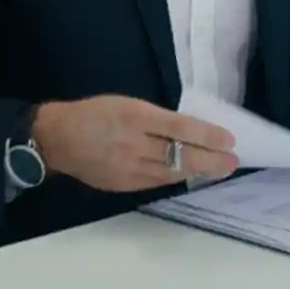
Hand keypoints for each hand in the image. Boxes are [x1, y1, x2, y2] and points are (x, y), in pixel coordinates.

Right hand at [31, 95, 238, 191]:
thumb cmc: (93, 113)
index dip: (207, 135)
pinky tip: (189, 175)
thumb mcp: (125, 103)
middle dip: (211, 159)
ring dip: (198, 171)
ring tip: (219, 169)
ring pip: (171, 172)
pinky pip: (156, 182)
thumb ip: (154, 117)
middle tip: (233, 161)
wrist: (57, 138)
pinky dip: (175, 177)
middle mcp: (134, 143)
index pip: (180, 127)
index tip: (229, 140)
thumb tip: (186, 130)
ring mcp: (128, 168)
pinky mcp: (123, 185)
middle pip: (180, 154)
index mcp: (135, 116)